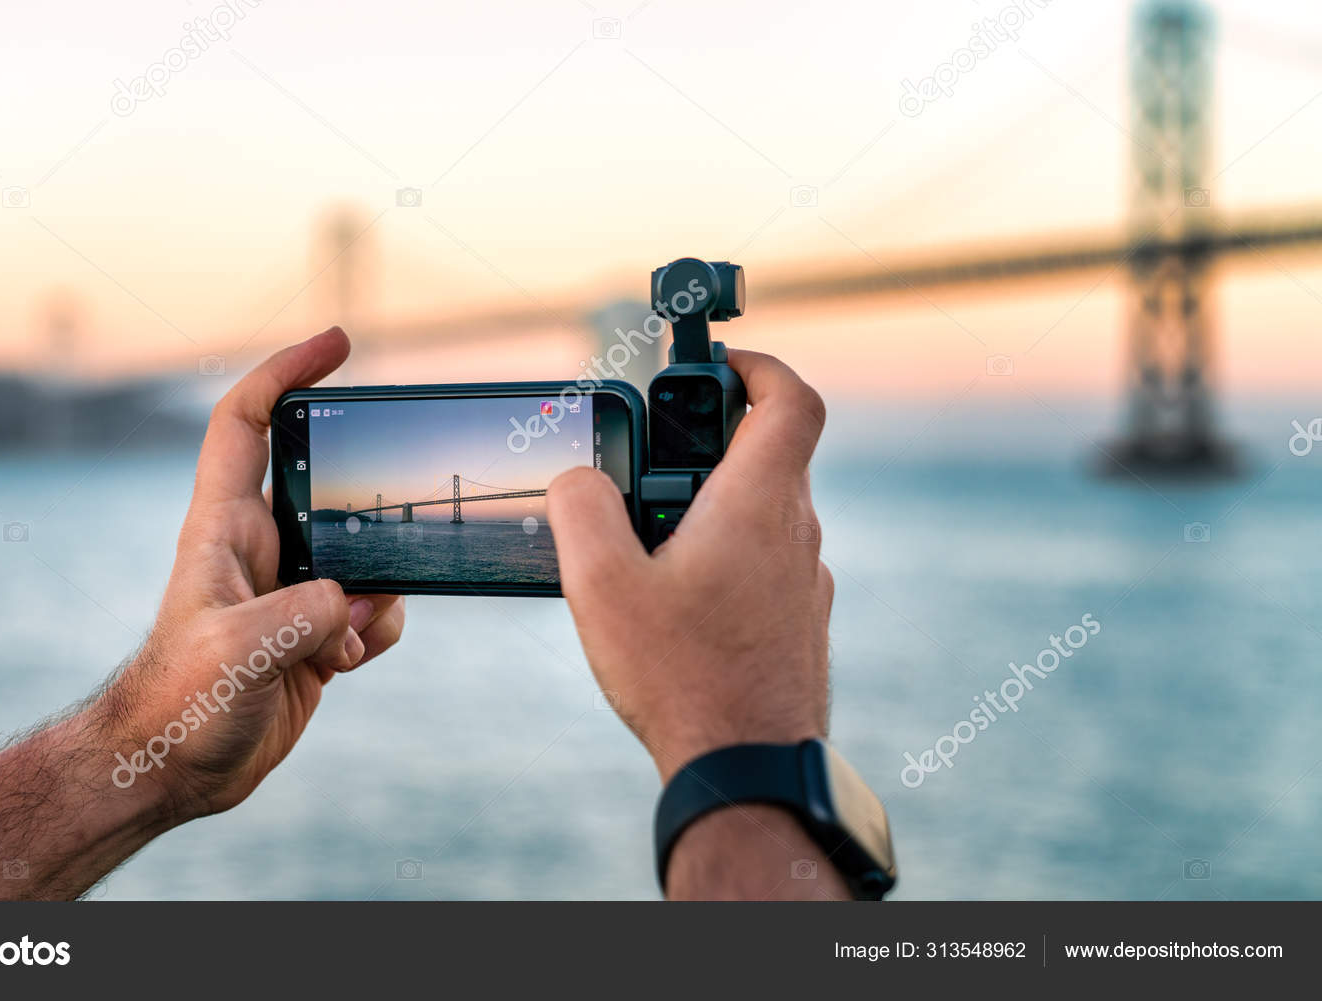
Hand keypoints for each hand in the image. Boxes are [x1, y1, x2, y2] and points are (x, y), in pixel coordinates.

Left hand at [92, 329, 406, 821]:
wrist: (173, 770)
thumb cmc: (179, 704)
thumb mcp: (239, 651)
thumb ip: (304, 611)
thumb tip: (356, 602)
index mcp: (225, 527)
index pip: (248, 421)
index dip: (286, 371)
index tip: (338, 342)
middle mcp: (261, 548)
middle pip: (326, 482)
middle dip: (368, 491)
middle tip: (404, 498)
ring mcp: (289, 590)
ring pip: (364, 554)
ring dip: (379, 588)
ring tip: (346, 634)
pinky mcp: (311, 633)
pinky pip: (371, 609)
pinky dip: (377, 629)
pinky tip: (348, 660)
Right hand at [546, 350, 831, 782]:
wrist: (747, 770)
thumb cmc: (681, 677)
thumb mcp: (601, 584)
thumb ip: (580, 508)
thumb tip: (577, 478)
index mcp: (758, 503)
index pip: (791, 399)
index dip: (758, 365)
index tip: (715, 366)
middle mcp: (795, 534)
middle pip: (765, 455)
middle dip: (704, 448)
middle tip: (646, 474)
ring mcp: (805, 582)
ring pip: (763, 515)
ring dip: (711, 509)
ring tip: (648, 551)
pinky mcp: (799, 625)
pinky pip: (765, 565)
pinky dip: (725, 559)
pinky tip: (676, 604)